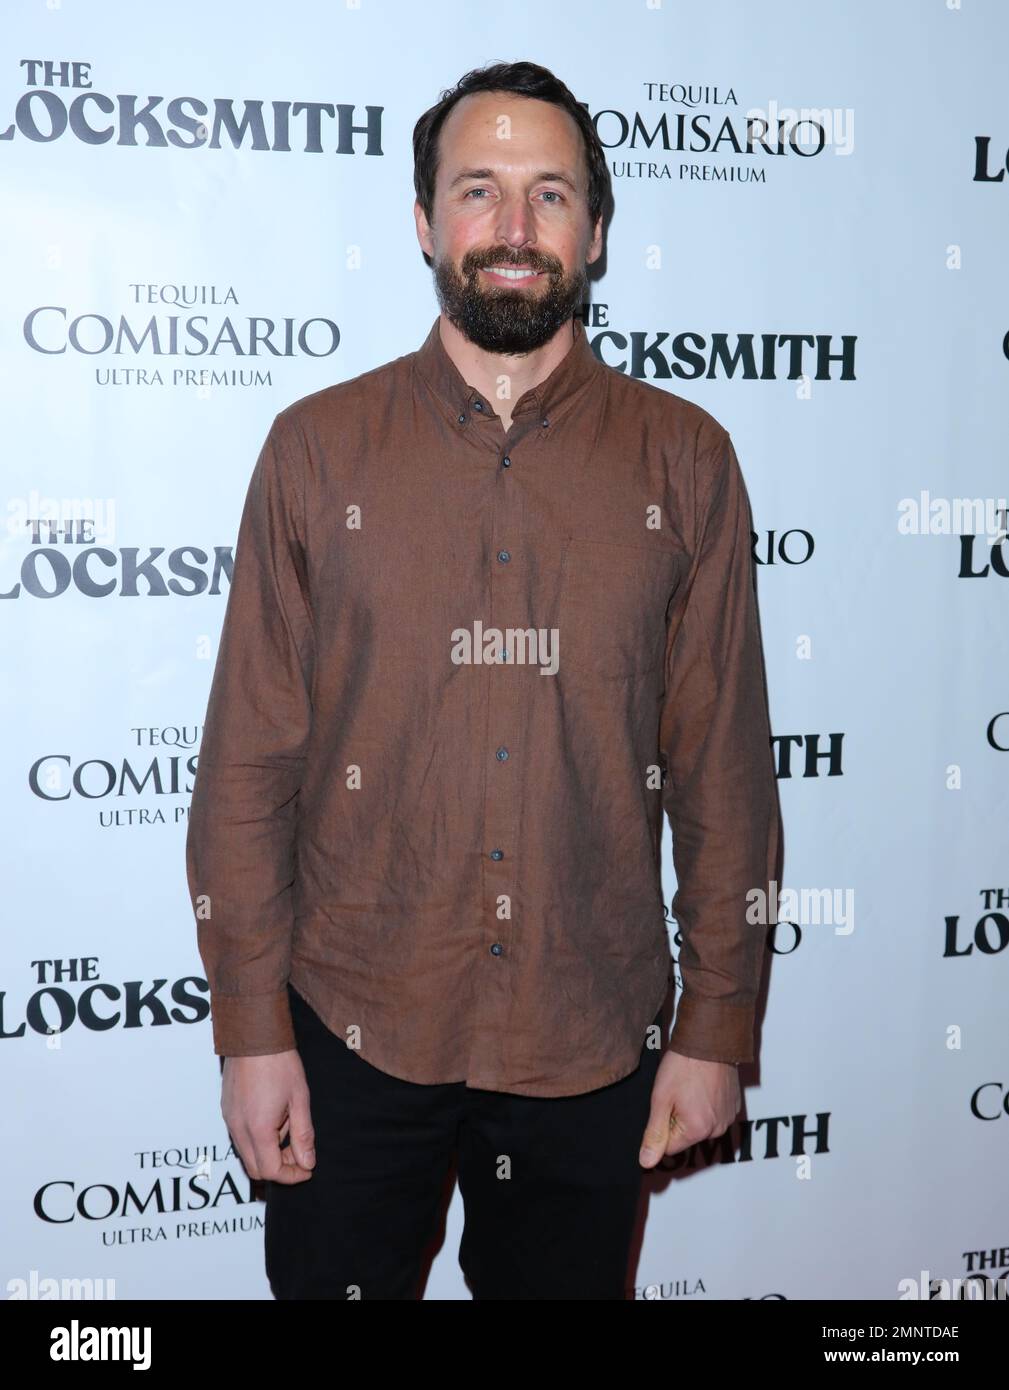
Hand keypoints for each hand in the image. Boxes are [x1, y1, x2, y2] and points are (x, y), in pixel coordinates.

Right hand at [221, 1051, 315, 1183]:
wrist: (253, 1036)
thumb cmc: (279, 1064)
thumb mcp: (299, 1099)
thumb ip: (303, 1134)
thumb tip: (307, 1163)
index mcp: (258, 1129)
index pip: (271, 1171)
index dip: (292, 1176)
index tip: (308, 1168)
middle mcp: (238, 1129)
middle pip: (255, 1169)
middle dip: (280, 1167)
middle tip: (300, 1153)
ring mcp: (229, 1120)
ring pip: (247, 1154)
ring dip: (269, 1153)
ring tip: (288, 1127)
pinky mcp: (226, 1110)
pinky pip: (240, 1138)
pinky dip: (258, 1139)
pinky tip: (274, 1117)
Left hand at [638, 1049, 740, 1166]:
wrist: (709, 1040)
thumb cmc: (683, 1066)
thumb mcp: (660, 1099)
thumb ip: (654, 1133)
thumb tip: (646, 1162)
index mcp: (698, 1130)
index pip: (670, 1146)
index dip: (662, 1125)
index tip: (665, 1103)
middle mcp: (717, 1129)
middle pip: (686, 1136)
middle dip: (677, 1119)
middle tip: (676, 1093)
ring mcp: (728, 1117)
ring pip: (700, 1125)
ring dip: (692, 1111)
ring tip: (690, 1087)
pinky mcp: (734, 1105)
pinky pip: (714, 1114)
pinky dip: (706, 1104)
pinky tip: (702, 1085)